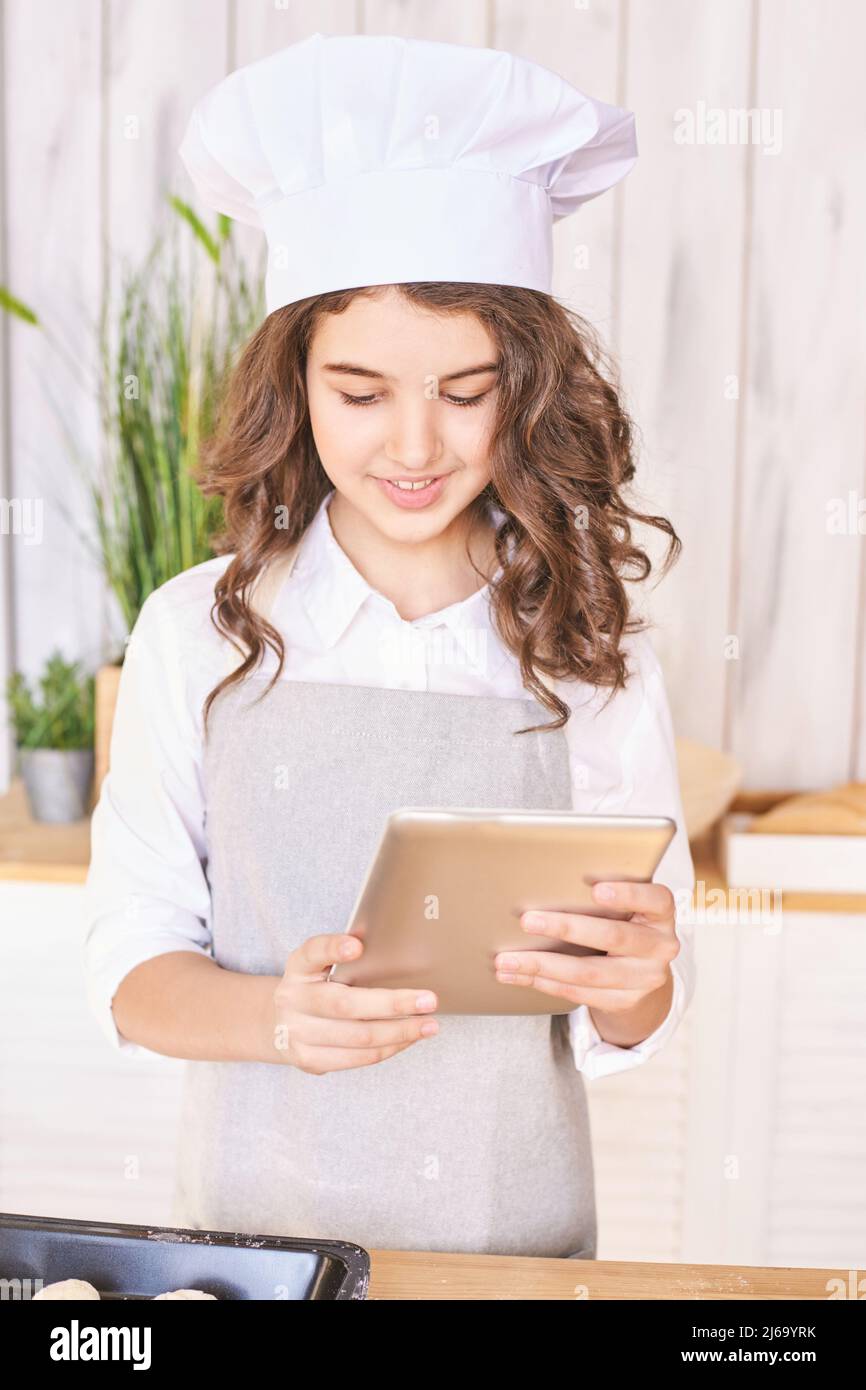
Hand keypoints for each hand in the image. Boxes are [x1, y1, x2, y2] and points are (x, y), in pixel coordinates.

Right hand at [268, 932, 439, 1073]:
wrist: (280, 1024)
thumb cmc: (315, 988)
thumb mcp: (319, 966)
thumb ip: (344, 958)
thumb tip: (397, 951)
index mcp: (298, 967)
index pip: (313, 953)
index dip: (333, 948)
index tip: (357, 946)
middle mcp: (292, 999)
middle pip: (346, 1005)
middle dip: (393, 1004)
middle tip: (429, 1000)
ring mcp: (296, 1033)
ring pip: (358, 1037)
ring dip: (400, 1032)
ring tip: (428, 1025)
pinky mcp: (307, 1059)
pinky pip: (357, 1058)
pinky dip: (388, 1048)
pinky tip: (407, 1039)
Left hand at [493, 880, 679, 1015]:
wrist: (643, 973)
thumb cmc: (624, 922)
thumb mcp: (627, 906)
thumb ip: (605, 894)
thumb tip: (547, 879)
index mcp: (662, 914)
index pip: (655, 899)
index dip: (628, 894)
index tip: (595, 889)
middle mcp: (660, 947)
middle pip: (613, 937)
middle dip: (565, 928)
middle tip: (527, 920)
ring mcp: (645, 979)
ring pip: (588, 972)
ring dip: (542, 965)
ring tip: (507, 960)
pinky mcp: (625, 1002)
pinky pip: (579, 992)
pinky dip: (545, 983)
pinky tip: (521, 975)